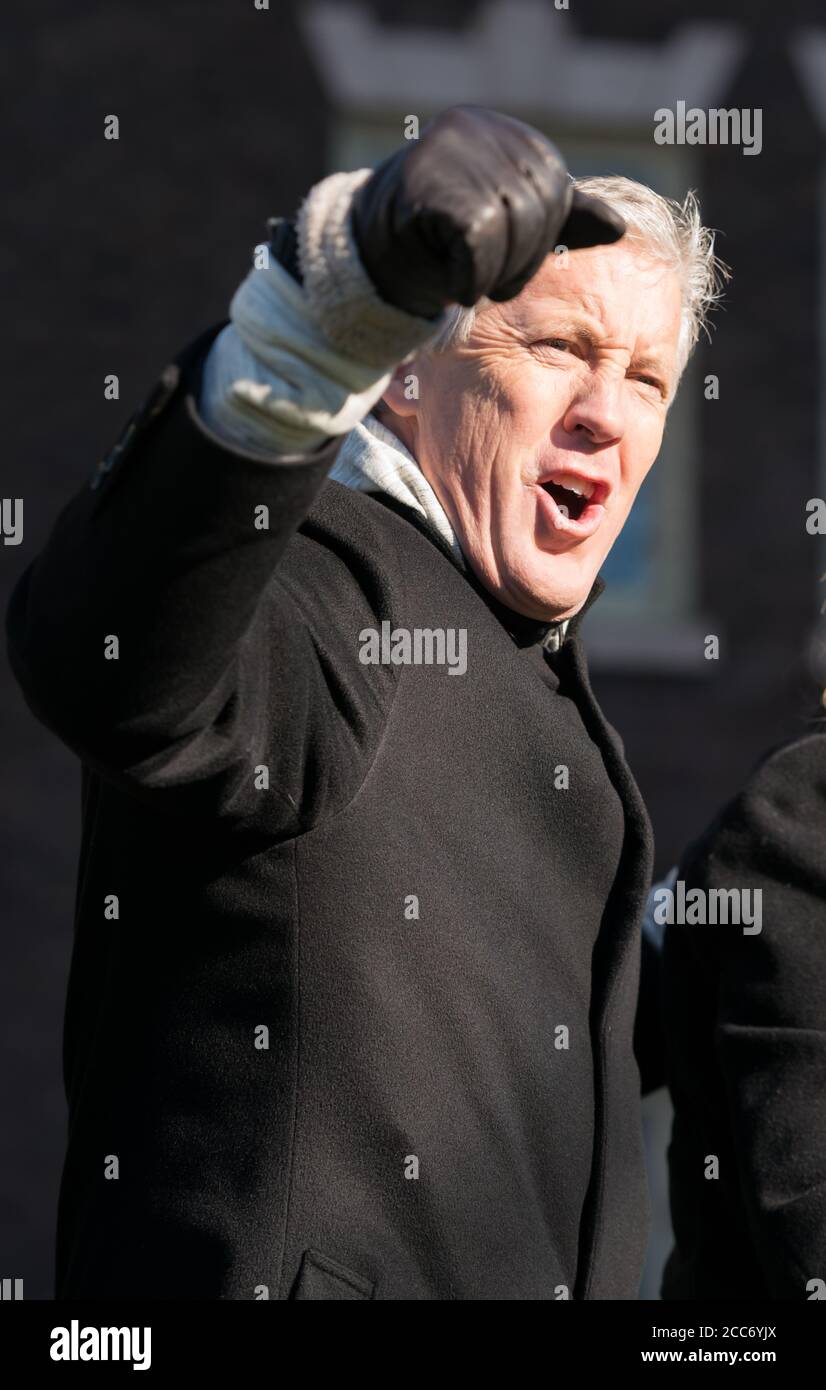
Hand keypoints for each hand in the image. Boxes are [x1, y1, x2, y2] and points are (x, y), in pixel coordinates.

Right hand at [350, 104, 625, 318]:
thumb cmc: (441, 247)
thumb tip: (618, 228)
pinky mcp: (428, 183)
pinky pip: (478, 240)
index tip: (506, 263)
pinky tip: (452, 282)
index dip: (538, 242)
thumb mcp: (508, 229)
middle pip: (538, 207)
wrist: (369, 262)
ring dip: (495, 273)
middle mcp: (479, 129)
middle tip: (487, 280)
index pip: (555, 192)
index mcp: (507, 136)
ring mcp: (450, 150)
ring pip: (511, 224)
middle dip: (520, 260)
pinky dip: (470, 276)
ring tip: (467, 281)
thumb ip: (561, 221)